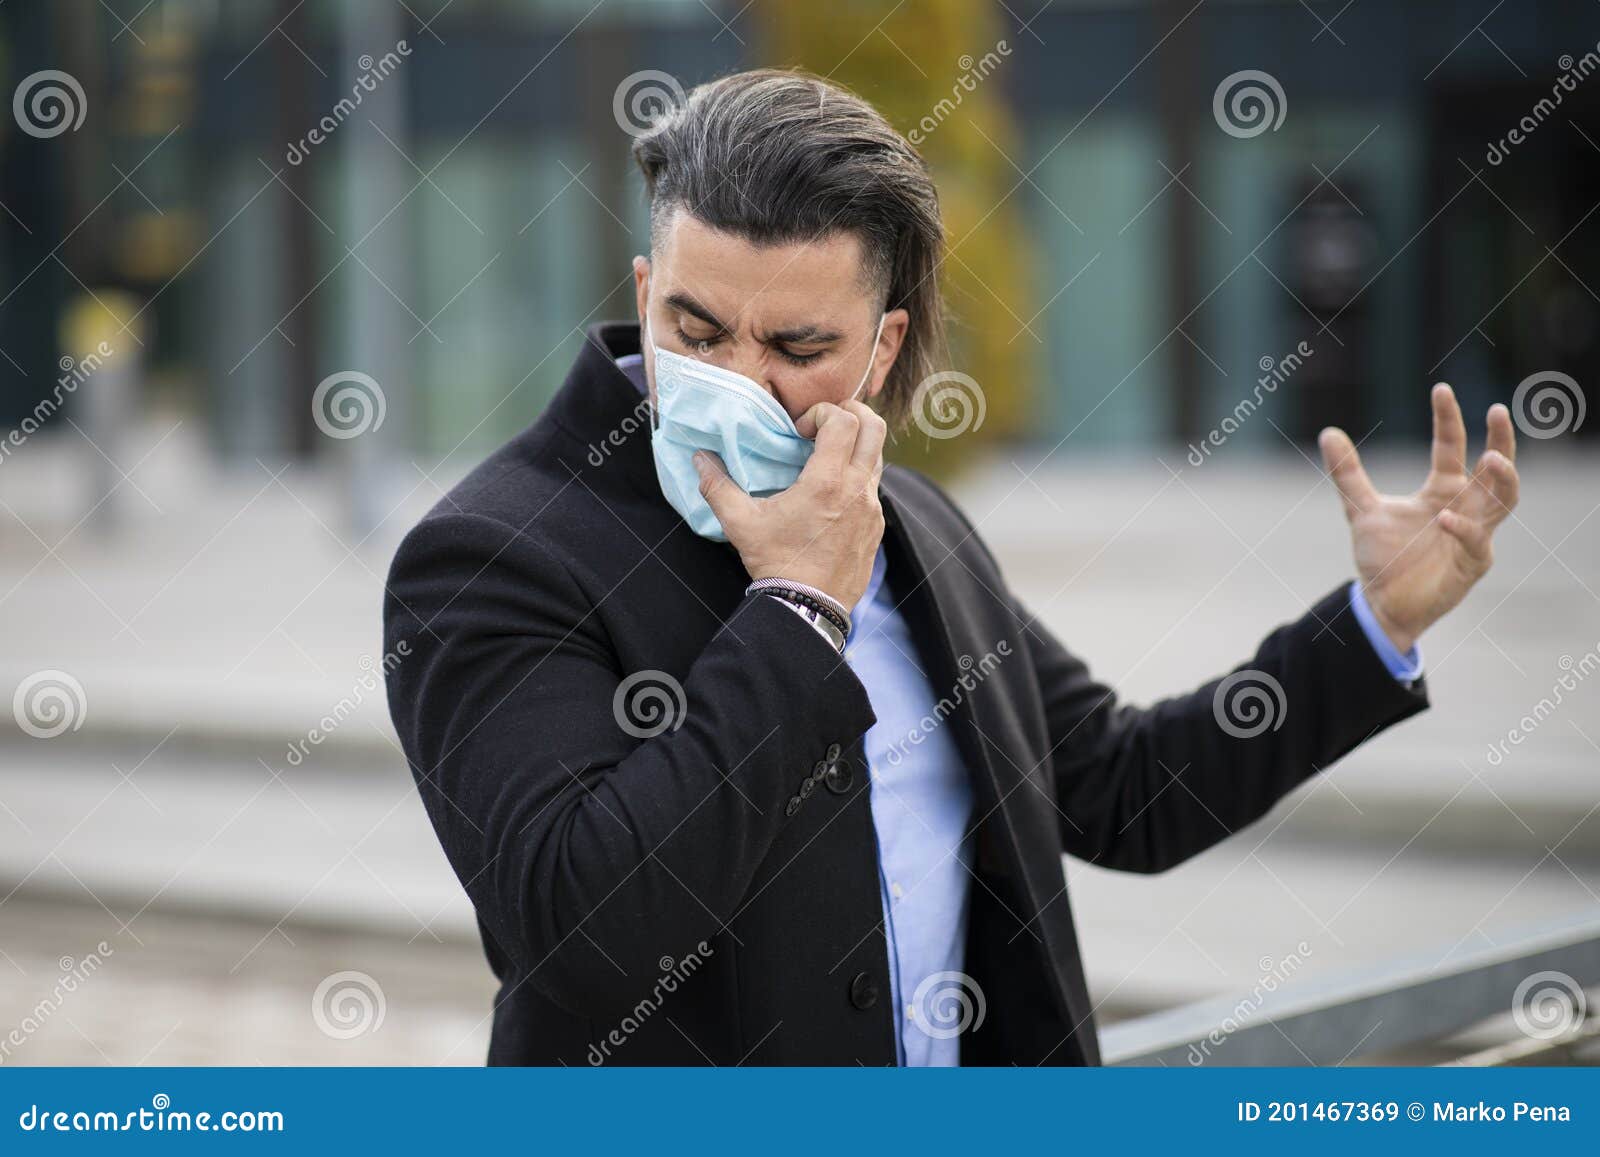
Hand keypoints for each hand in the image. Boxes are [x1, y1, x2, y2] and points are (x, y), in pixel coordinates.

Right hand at [693, 399, 886, 608]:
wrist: (808, 608)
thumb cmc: (776, 563)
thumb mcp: (741, 523)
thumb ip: (718, 486)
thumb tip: (699, 459)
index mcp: (827, 482)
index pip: (845, 420)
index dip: (822, 412)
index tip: (800, 431)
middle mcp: (857, 490)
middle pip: (875, 427)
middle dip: (852, 413)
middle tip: (825, 424)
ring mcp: (872, 509)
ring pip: (878, 457)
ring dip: (856, 446)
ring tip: (827, 457)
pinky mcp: (876, 527)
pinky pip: (874, 488)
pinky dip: (857, 476)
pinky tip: (832, 493)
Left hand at [1320, 383, 1519, 652]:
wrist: (1382, 603)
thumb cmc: (1383, 556)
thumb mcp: (1361, 509)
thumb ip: (1348, 473)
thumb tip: (1328, 433)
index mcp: (1442, 489)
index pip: (1451, 446)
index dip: (1448, 418)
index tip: (1441, 389)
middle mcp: (1464, 506)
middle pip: (1495, 468)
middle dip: (1501, 440)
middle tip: (1497, 411)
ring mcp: (1473, 534)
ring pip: (1504, 501)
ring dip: (1502, 480)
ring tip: (1491, 459)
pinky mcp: (1472, 563)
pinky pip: (1477, 542)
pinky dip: (1462, 529)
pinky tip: (1443, 517)